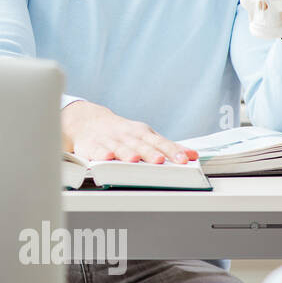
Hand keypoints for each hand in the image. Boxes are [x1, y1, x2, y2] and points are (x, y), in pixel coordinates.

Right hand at [62, 100, 197, 163]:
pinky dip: (102, 154)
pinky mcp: (92, 146)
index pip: (160, 142)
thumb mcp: (145, 136)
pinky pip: (97, 150)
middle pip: (140, 145)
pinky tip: (107, 157)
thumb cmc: (122, 133)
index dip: (172, 151)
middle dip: (150, 152)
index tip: (184, 159)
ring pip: (119, 147)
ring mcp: (109, 141)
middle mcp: (127, 136)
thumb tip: (193, 155)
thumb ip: (167, 146)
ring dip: (127, 153)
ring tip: (133, 159)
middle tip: (159, 160)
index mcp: (142, 134)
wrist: (88, 122)